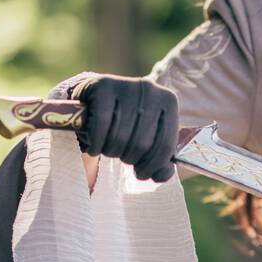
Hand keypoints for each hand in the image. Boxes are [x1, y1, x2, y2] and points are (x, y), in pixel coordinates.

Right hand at [47, 71, 178, 182]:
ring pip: (121, 136)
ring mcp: (127, 85)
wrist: (92, 101)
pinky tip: (94, 147)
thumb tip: (161, 176)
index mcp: (168, 101)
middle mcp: (150, 89)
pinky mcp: (103, 85)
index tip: (140, 174)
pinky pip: (101, 126)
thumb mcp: (146, 142)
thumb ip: (158, 163)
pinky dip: (96, 143)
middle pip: (142, 143)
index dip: (152, 166)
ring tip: (107, 148)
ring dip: (111, 151)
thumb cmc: (124, 125)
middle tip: (120, 155)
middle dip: (129, 158)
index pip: (166, 145)